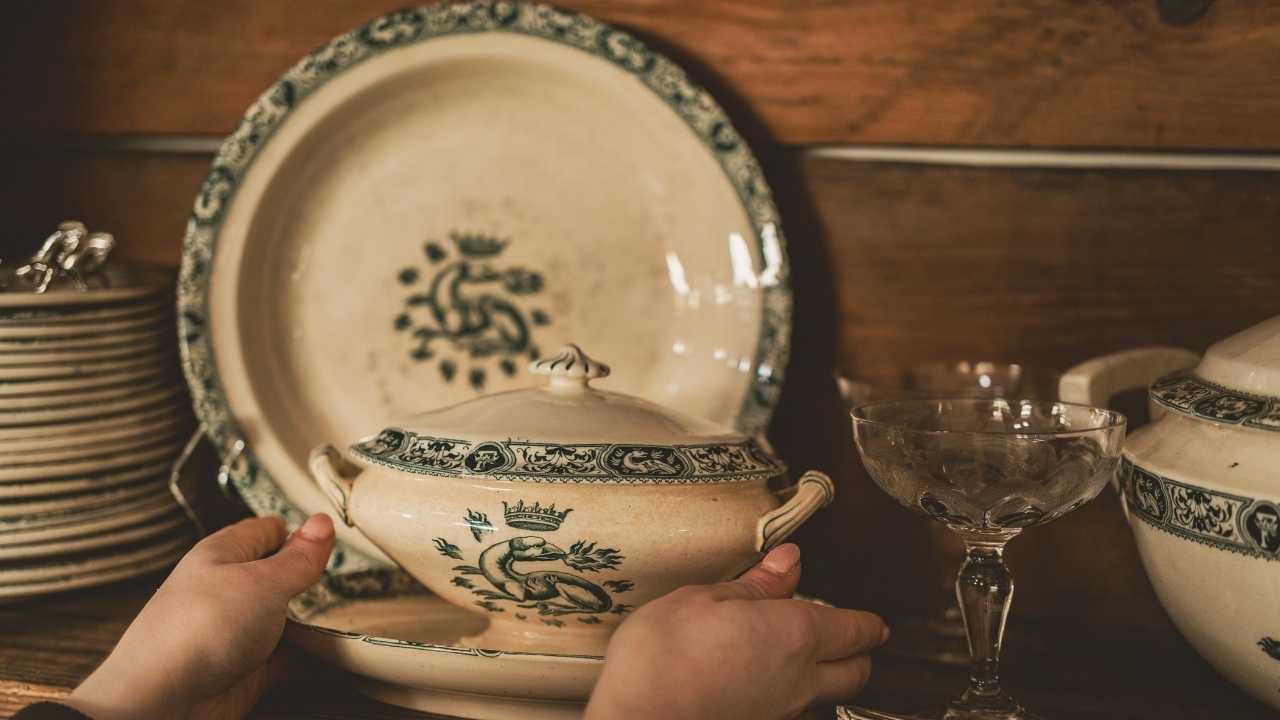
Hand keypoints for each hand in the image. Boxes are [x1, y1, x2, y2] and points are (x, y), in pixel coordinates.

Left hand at [67, 514, 335, 719]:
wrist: (162, 705)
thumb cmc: (200, 630)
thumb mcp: (262, 582)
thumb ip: (298, 557)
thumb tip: (323, 522)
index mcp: (223, 555)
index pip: (267, 530)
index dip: (301, 532)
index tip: (338, 537)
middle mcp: (229, 591)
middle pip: (279, 576)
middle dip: (314, 579)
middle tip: (357, 576)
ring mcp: (237, 632)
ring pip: (287, 618)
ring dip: (317, 619)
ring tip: (360, 614)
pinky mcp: (247, 669)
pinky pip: (288, 657)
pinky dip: (312, 656)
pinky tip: (339, 652)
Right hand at [585, 543, 887, 719]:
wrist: (635, 719)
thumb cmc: (662, 656)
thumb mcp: (704, 598)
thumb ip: (755, 585)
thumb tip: (790, 561)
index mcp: (793, 635)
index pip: (854, 630)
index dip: (869, 623)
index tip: (876, 621)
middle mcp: (798, 681)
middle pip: (855, 673)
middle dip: (861, 654)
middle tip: (855, 639)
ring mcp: (779, 713)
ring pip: (827, 697)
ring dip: (829, 677)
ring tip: (811, 657)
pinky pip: (794, 711)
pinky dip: (797, 694)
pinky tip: (770, 680)